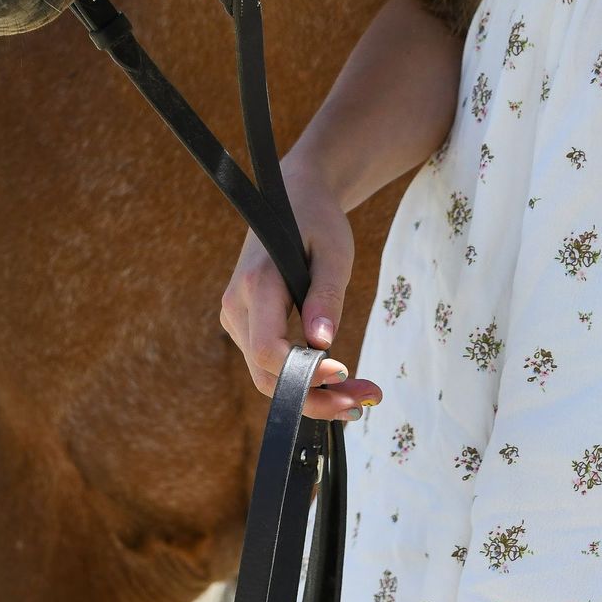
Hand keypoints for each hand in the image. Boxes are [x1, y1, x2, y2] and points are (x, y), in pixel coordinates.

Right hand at [218, 158, 382, 423]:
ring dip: (313, 394)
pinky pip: (270, 364)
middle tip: (365, 403)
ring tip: (362, 395)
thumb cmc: (318, 221)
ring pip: (268, 376)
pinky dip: (303, 379)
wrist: (294, 198)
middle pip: (267, 375)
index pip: (268, 349)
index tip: (346, 372)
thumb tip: (323, 345)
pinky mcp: (246, 325)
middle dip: (314, 398)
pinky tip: (339, 383)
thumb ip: (327, 296)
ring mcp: (236, 318)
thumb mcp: (334, 252)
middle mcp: (236, 306)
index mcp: (256, 284)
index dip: (305, 373)